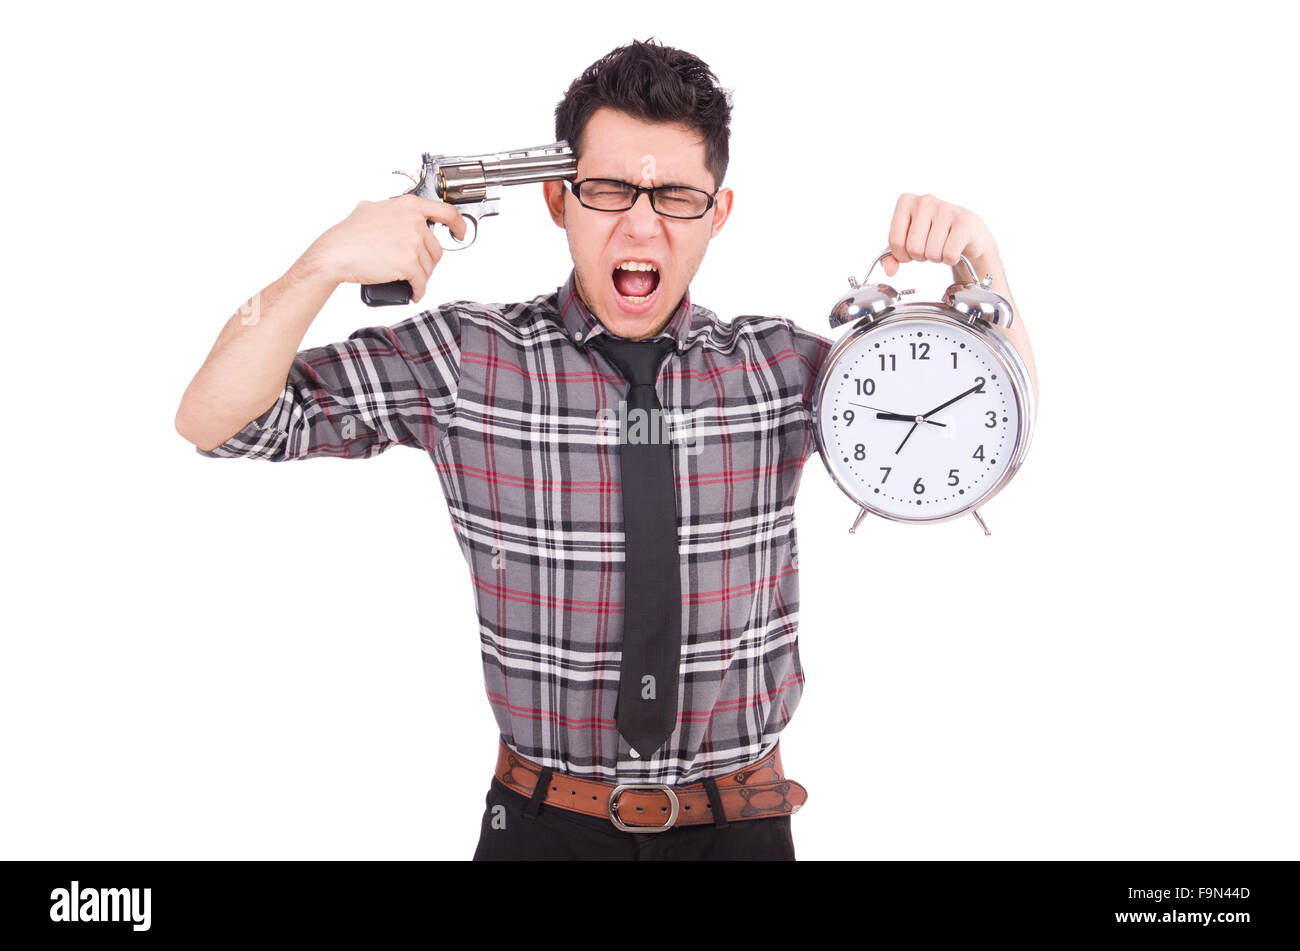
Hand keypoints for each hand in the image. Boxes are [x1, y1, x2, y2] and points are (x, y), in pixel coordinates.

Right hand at [301, 195, 467, 303]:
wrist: (335, 253)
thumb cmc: (348, 235)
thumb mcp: (371, 209)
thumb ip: (390, 209)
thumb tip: (395, 213)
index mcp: (408, 206)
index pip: (446, 212)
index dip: (459, 224)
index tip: (460, 233)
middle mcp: (414, 221)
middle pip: (436, 248)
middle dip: (426, 262)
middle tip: (412, 268)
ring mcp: (413, 242)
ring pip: (429, 267)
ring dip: (421, 276)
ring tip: (407, 279)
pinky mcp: (409, 263)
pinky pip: (422, 282)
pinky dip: (418, 290)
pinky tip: (413, 293)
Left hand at [881, 193, 996, 278]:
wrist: (968, 234)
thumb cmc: (934, 235)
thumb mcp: (907, 243)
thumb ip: (891, 256)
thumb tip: (889, 271)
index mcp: (906, 201)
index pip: (895, 241)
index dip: (902, 255)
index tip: (913, 248)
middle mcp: (925, 200)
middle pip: (913, 248)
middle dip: (921, 256)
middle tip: (931, 246)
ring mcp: (946, 209)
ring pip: (931, 253)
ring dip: (937, 257)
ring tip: (943, 245)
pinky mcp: (964, 221)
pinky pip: (949, 254)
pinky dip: (951, 259)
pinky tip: (955, 248)